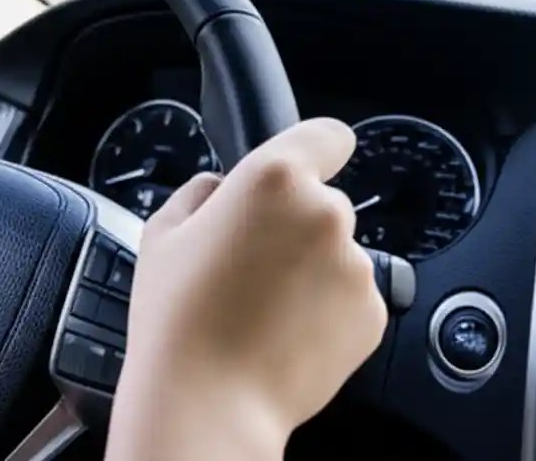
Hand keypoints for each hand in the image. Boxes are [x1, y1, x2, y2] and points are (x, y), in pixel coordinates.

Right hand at [107, 119, 386, 459]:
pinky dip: (326, 310)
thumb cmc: (178, 318)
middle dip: (295, 225)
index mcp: (274, 179)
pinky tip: (283, 331)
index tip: (304, 168)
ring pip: (336, 254)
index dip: (313, 150)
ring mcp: (355, 266)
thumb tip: (221, 188)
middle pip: (323, 203)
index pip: (327, 135)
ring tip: (262, 307)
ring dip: (311, 270)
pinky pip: (350, 297)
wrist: (209, 400)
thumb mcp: (163, 233)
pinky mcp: (372, 314)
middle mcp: (326, 213)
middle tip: (250, 264)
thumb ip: (201, 192)